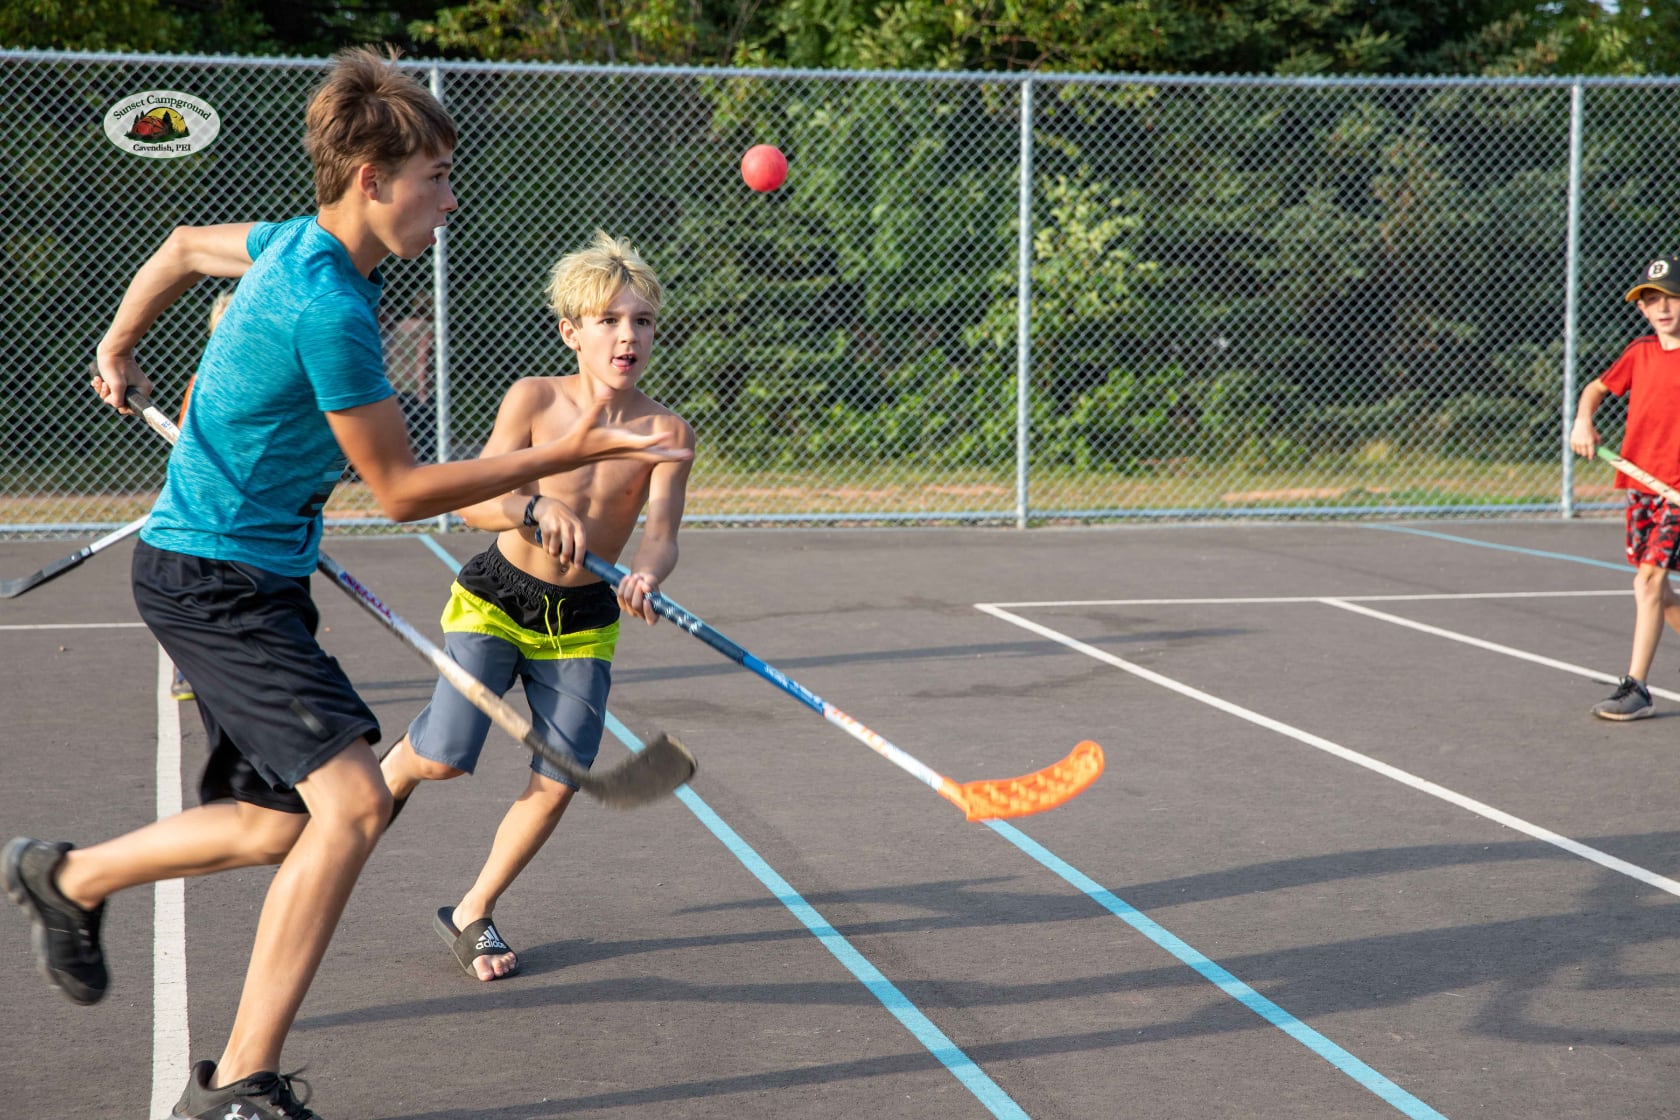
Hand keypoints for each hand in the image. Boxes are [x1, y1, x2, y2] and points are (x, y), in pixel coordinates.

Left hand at [91, 352, 151, 415]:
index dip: (120, 406)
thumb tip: (117, 406)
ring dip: (104, 390)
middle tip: (105, 384)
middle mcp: (140, 389)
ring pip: (115, 396)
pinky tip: (99, 379)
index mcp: (143, 390)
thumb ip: (117, 400)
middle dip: (109, 396)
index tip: (112, 396)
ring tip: (99, 380)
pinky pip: (113, 390)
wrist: (112, 348)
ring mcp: (132, 385)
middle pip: (122, 402)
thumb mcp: (116, 385)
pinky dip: (104, 386)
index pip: (133, 408)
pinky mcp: (124, 380)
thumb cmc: (114, 364)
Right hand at [527, 495, 584, 567]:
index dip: (579, 558)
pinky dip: (547, 548)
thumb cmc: (566, 521)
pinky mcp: (545, 529)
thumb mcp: (575, 526)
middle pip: (567, 551)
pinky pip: (546, 547)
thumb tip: (578, 560)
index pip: (581, 545)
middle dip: (565, 559)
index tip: (578, 566)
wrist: (549, 507)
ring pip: (554, 551)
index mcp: (579, 527)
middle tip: (564, 561)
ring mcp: (556, 528)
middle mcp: (568, 527)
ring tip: (555, 547)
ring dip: (554, 553)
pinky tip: (548, 541)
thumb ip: (577, 541)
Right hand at [548, 396, 692, 466]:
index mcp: (620, 442)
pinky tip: (671, 453)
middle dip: (671, 456)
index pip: (641, 442)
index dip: (655, 440)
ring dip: (670, 457)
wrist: (572, 456)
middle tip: (690, 455)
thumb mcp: (588, 418)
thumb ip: (598, 404)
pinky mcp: (626, 453)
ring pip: (653, 457)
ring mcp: (627, 453)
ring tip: (688, 455)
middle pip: (654, 455)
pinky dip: (661, 455)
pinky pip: (648, 456)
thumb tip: (606, 389)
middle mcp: (627, 450)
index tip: (669, 436)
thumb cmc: (580, 435)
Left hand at [616, 571, 661, 624]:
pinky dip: (624, 585)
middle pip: (636, 605)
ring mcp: (631, 611)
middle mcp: (642, 615)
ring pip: (627, 599)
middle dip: (637, 590)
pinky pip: (620, 596)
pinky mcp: (623, 606)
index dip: (648, 611)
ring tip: (636, 576)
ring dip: (631, 585)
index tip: (647, 600)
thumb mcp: (653, 581)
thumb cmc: (650, 583)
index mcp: (654, 614)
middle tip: (641, 579)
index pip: (651, 620)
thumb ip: (651, 584)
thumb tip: (646, 588)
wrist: (642, 581)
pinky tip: (628, 578)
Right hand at [1569, 417, 1597, 458]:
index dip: (1591, 457)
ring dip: (1581, 452)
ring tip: (1583, 449)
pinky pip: (1573, 449)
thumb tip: (1597, 451)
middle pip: (1584, 454)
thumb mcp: (1597, 436)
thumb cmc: (1591, 430)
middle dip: (1586, 454)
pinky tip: (1578, 447)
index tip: (1591, 458)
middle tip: (1587, 454)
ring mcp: (1577, 442)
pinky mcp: (1572, 440)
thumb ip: (1598, 444)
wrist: (1583, 423)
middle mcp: (1583, 442)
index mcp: (1590, 442)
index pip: (1590, 453)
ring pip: (1578, 452)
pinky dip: (1576, 449)